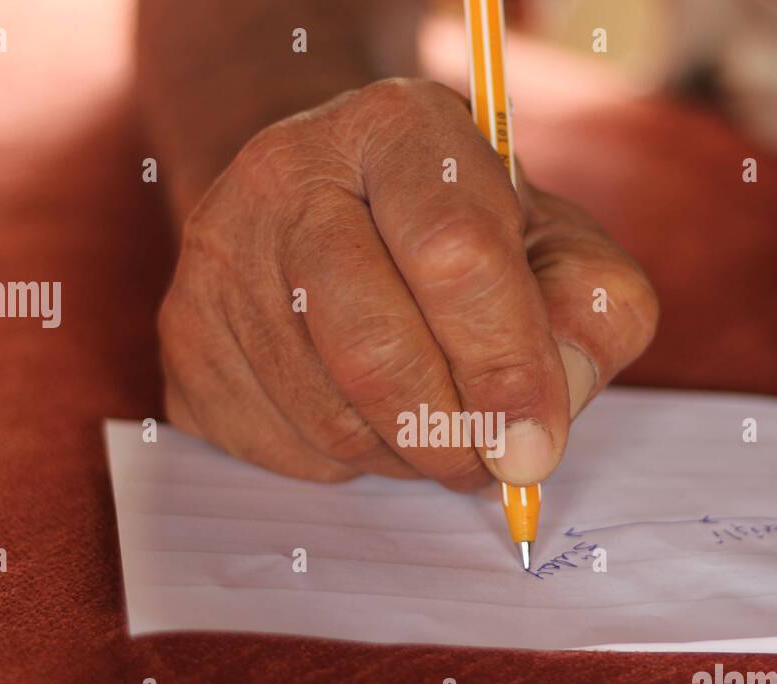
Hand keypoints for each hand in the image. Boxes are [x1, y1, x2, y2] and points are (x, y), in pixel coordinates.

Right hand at [158, 78, 657, 489]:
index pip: (455, 255)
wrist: (331, 204)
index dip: (505, 366)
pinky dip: (348, 462)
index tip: (533, 445)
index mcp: (396, 128)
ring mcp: (219, 258)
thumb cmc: (461, 232)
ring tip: (439, 427)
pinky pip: (282, 446)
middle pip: (372, 348)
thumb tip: (535, 427)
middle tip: (492, 462)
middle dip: (451, 435)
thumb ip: (591, 312)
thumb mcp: (557, 243)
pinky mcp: (186, 336)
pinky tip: (369, 416)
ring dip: (406, 458)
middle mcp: (286, 176)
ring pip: (328, 415)